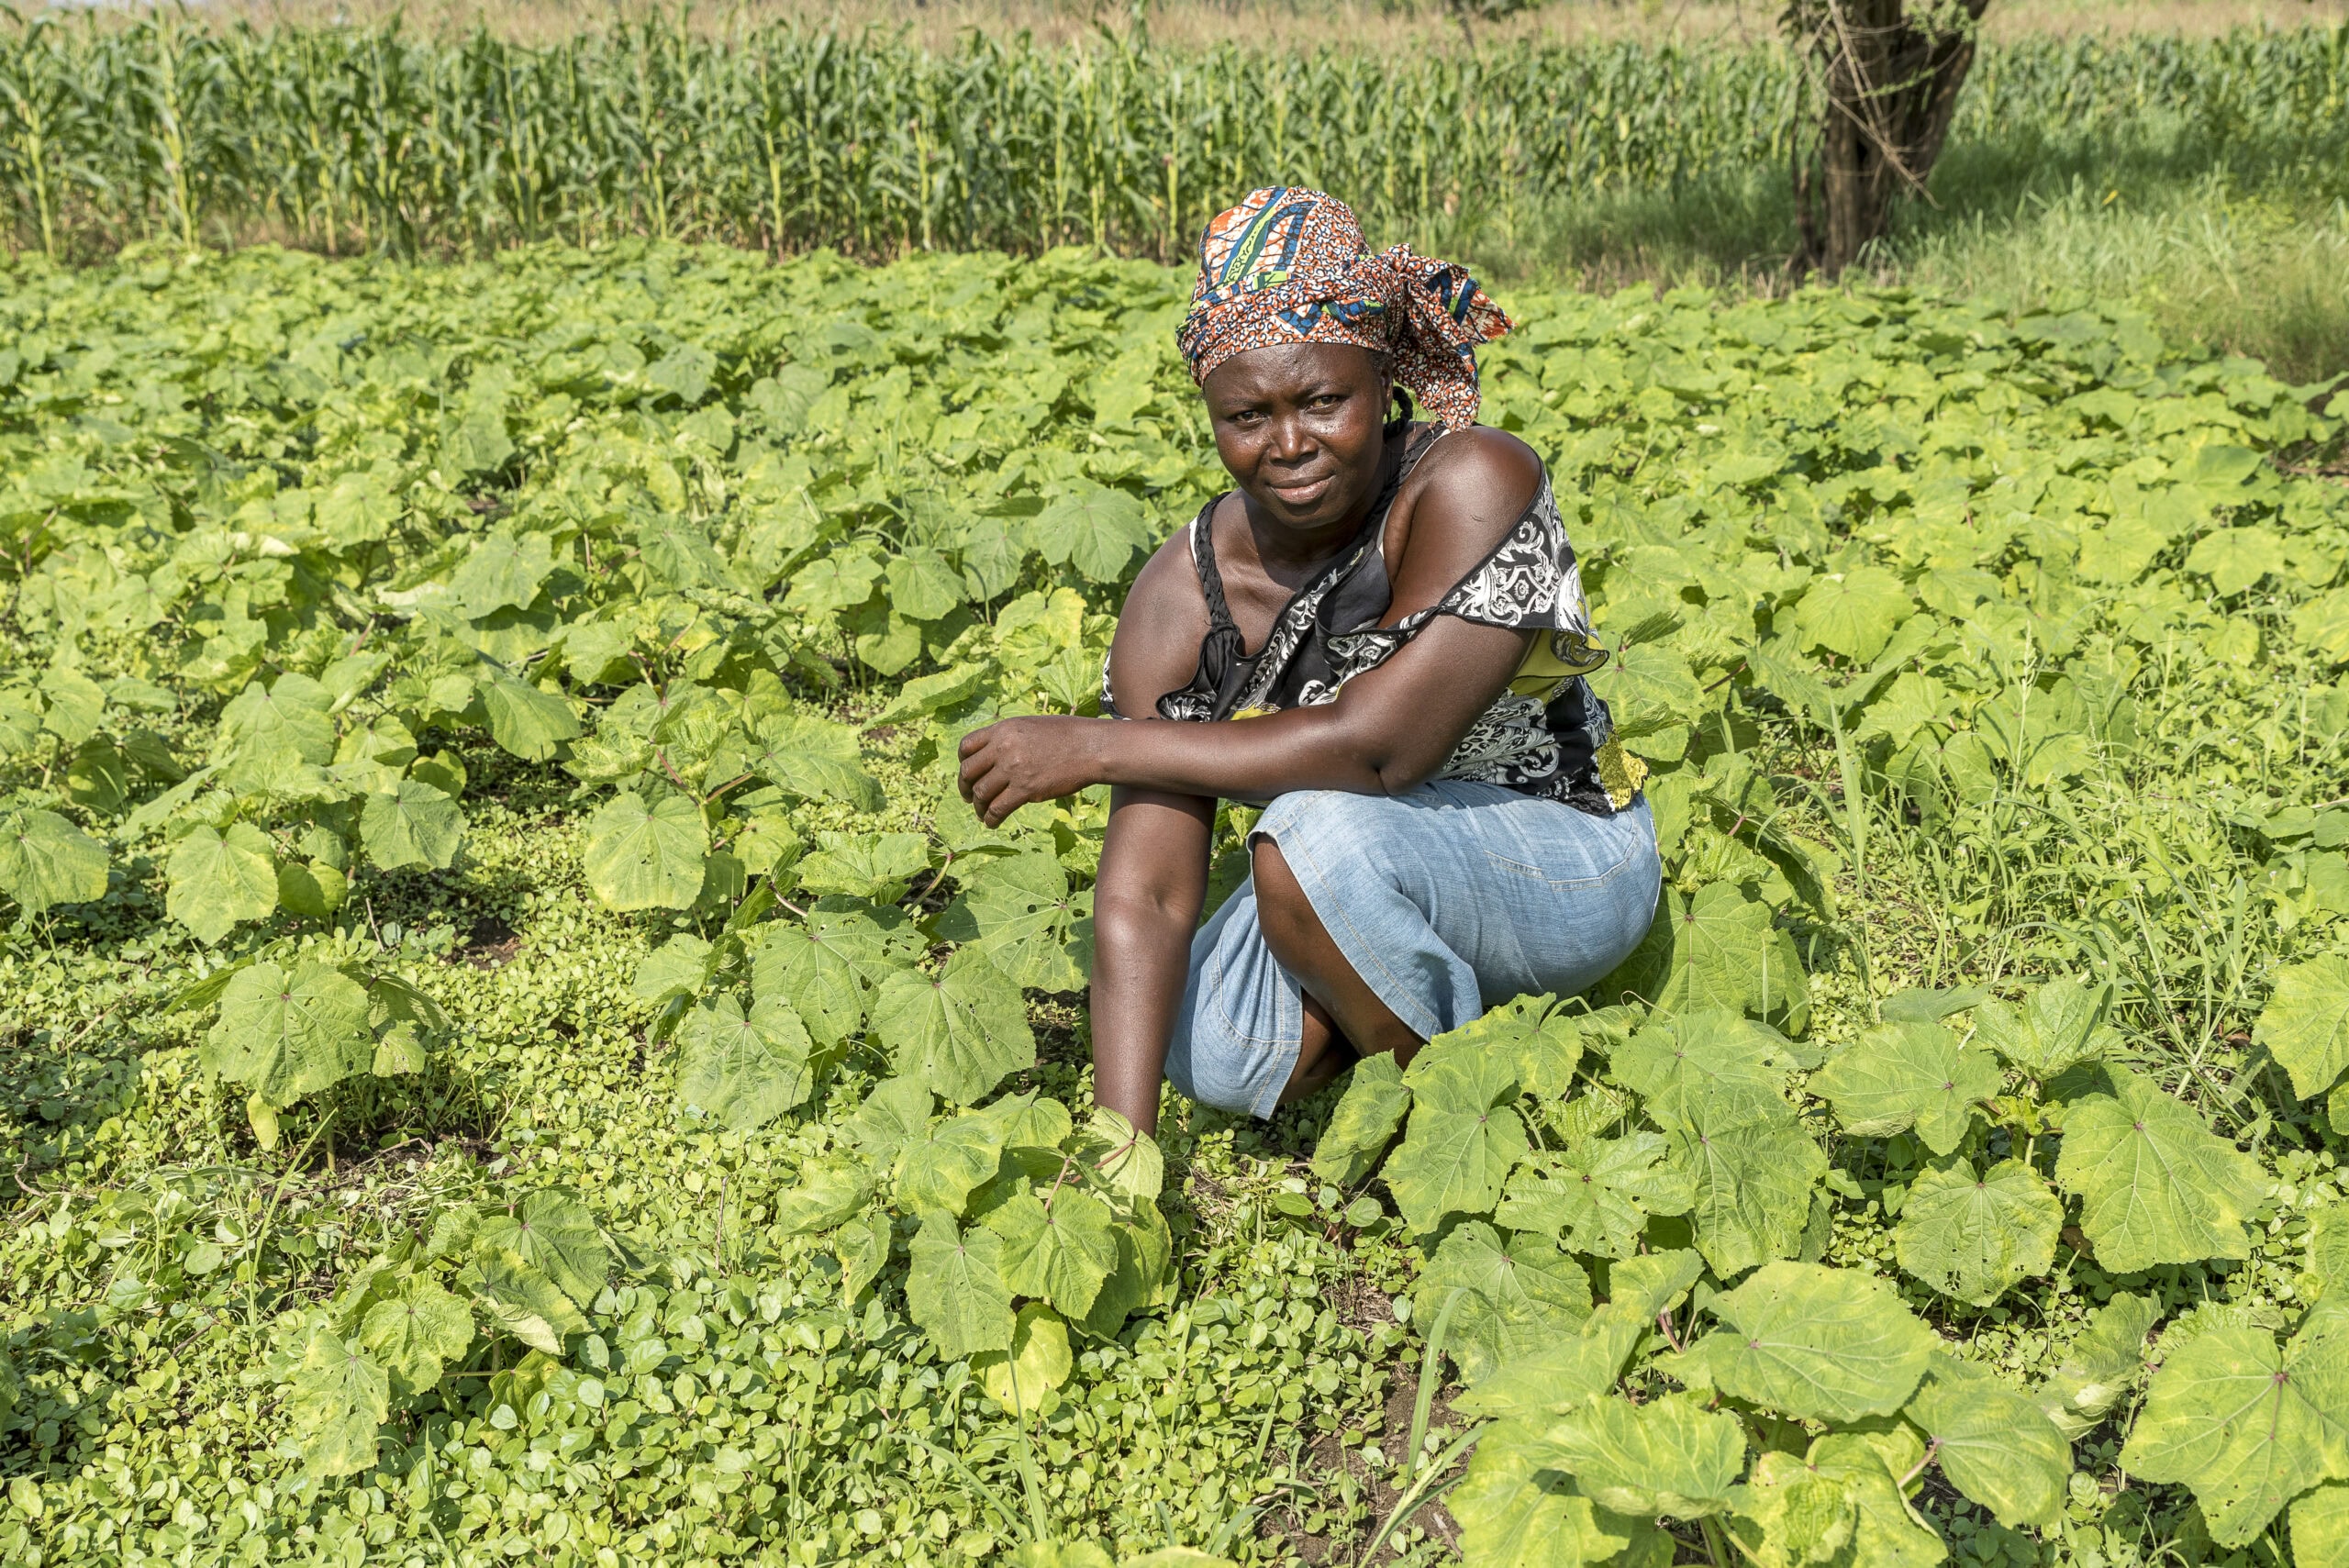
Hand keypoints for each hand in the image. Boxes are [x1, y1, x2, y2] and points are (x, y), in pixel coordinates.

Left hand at [957, 716, 1108, 826]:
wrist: (1091, 748)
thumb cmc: (1066, 736)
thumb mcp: (1030, 726)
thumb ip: (1009, 738)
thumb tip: (993, 754)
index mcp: (1003, 729)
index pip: (966, 746)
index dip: (963, 763)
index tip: (968, 774)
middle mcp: (1004, 747)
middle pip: (968, 772)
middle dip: (965, 788)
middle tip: (969, 797)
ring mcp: (1013, 769)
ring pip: (981, 793)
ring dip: (979, 807)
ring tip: (982, 813)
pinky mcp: (1026, 789)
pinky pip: (998, 809)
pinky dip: (991, 819)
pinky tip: (992, 822)